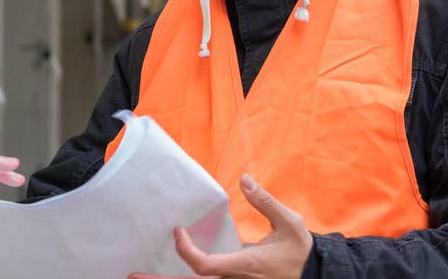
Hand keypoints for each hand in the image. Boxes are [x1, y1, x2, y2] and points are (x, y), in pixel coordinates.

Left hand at [128, 174, 311, 278]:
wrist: (314, 277)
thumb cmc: (300, 251)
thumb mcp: (290, 224)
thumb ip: (266, 202)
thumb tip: (244, 179)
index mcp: (244, 266)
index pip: (206, 266)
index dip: (187, 251)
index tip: (177, 231)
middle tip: (132, 274)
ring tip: (140, 276)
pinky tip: (168, 274)